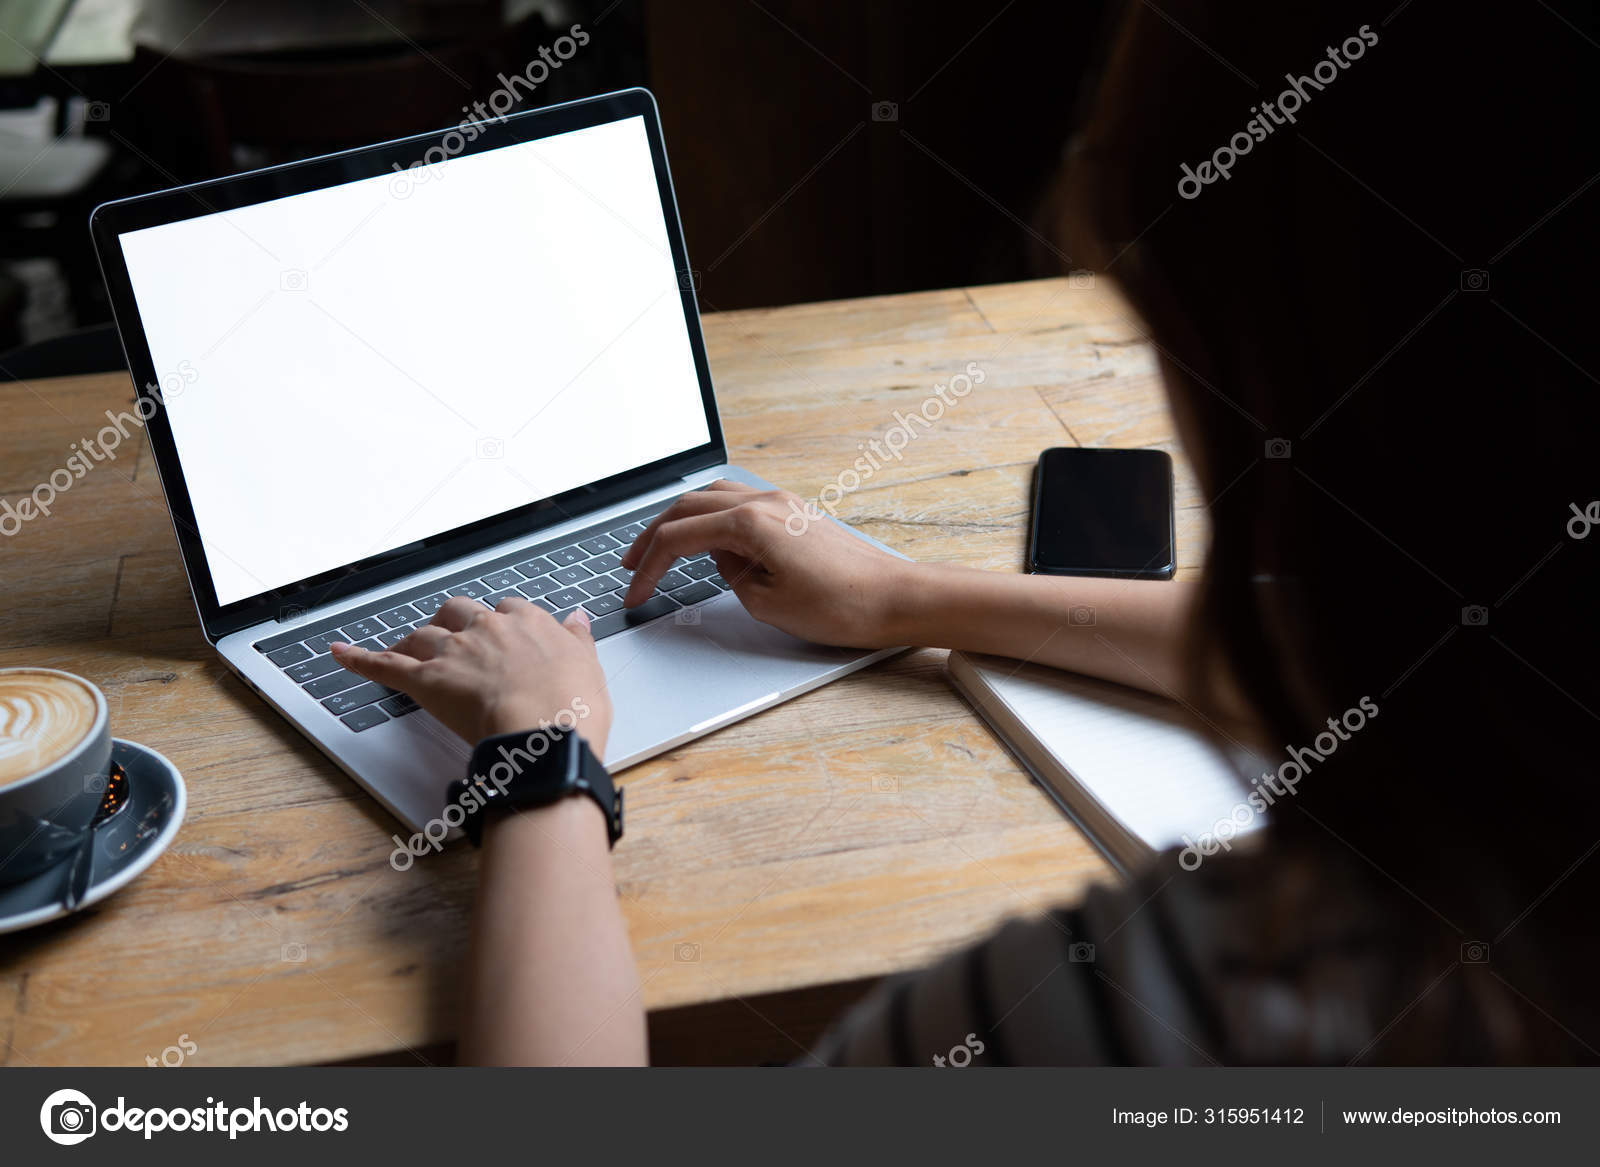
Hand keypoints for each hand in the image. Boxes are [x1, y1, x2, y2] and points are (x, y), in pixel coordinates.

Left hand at [330, 597, 612, 751]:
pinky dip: (358, 658)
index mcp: (528, 623)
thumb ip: (578, 640)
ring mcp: (454, 652)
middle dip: (451, 622)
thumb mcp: (589, 668)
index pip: (507, 610)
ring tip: (407, 650)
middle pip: (458, 611)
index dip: (500, 624)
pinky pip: (385, 665)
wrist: (546, 737)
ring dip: (413, 641)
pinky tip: (339, 652)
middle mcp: (487, 628)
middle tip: (452, 641)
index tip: (501, 636)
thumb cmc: (571, 709)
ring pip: (423, 635)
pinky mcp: (426, 681)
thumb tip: (576, 619)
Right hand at [619, 479, 913, 647]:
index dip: (648, 566)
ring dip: (683, 520)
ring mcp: (784, 504)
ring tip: (663, 547)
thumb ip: (732, 578)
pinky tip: (711, 542)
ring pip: (715, 497)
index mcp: (751, 523)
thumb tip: (723, 560)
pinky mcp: (798, 514)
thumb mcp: (768, 604)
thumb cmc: (842, 605)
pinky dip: (714, 518)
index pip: (679, 538)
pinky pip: (741, 503)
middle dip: (654, 536)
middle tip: (632, 565)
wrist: (896, 598)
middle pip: (689, 507)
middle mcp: (766, 502)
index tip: (634, 592)